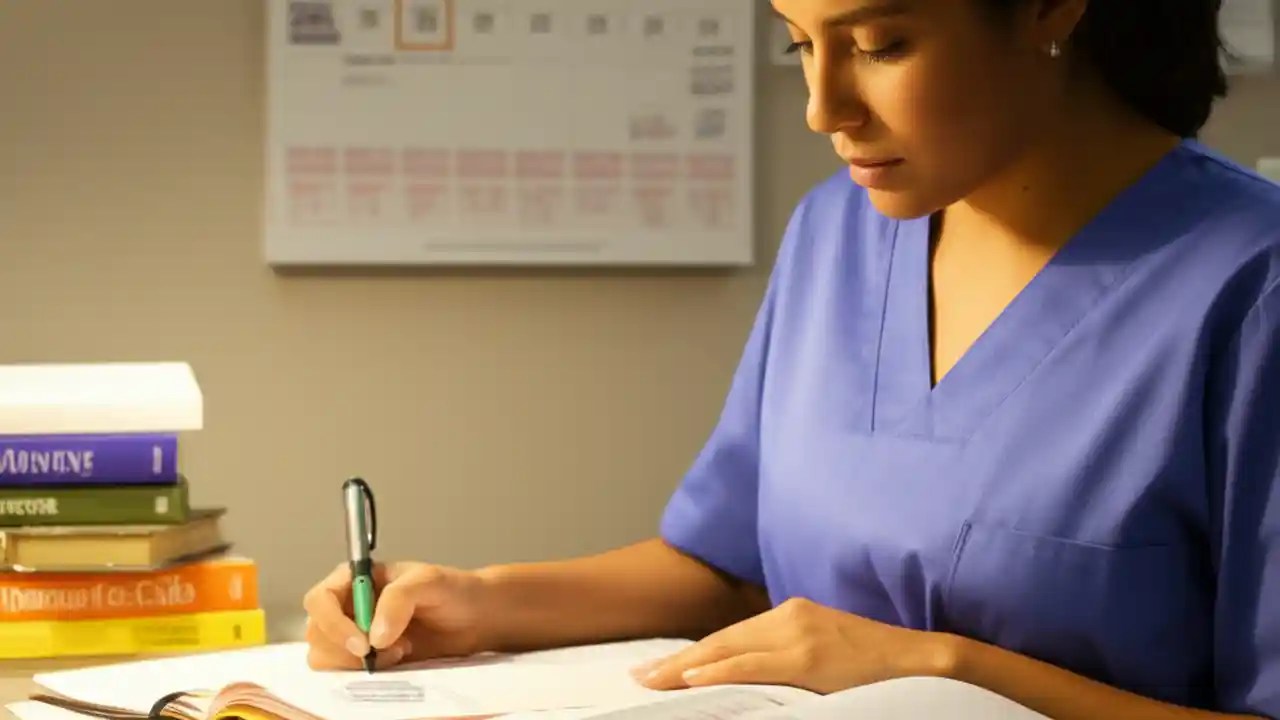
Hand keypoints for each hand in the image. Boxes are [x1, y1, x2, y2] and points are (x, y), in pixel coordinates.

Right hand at [303, 561, 491, 669]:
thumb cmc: (452, 590)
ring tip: (398, 651)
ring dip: (355, 663)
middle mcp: (347, 607)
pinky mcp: (365, 660)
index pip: (319, 600)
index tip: (364, 642)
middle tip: (386, 649)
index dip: (333, 624)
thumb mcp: (429, 581)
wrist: (475, 619)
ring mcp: (353, 636)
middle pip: (316, 633)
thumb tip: (375, 634)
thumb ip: (399, 598)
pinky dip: (365, 674)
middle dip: (345, 648)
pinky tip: (398, 660)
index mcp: (354, 579)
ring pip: (324, 658)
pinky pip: (345, 674)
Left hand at [631, 597, 956, 693]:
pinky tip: (693, 679)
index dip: (692, 653)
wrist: (922, 659)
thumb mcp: (823, 650)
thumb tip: (747, 678)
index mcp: (791, 613)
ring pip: (728, 650)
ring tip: (652, 682)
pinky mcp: (810, 657)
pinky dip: (719, 671)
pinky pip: (753, 665)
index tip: (658, 667)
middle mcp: (789, 616)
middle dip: (676, 660)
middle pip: (720, 640)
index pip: (730, 636)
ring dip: (685, 667)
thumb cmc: (875, 663)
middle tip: (639, 677)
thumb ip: (786, 657)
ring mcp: (799, 634)